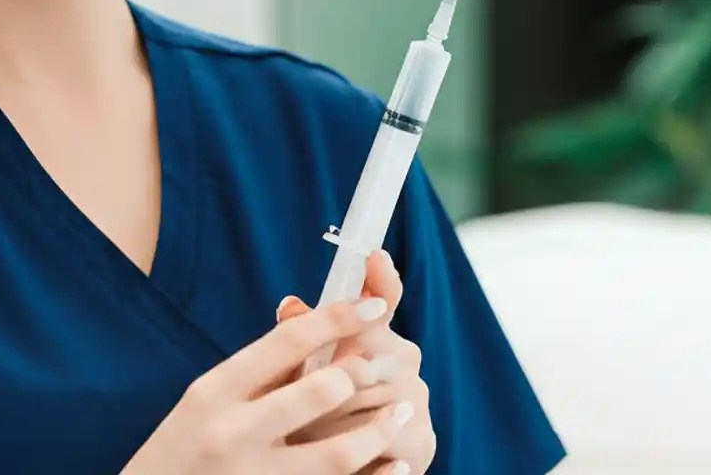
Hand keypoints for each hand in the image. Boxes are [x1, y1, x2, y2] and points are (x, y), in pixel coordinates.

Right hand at [121, 298, 418, 474]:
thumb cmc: (182, 449)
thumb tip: (305, 317)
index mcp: (215, 392)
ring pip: (339, 452)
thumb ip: (257, 369)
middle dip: (359, 373)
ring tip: (402, 410)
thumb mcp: (206, 401)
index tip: (374, 307)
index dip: (337, 319)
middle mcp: (233, 433)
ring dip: (380, 428)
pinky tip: (399, 463)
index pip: (286, 343)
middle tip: (378, 367)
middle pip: (319, 390)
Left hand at [276, 251, 436, 473]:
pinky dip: (353, 447)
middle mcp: (404, 361)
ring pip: (366, 398)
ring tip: (307, 430)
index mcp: (377, 336)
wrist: (340, 464)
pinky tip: (342, 451)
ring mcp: (416, 400)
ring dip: (330, 417)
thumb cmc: (318, 410)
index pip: (383, 301)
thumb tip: (290, 305)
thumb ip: (299, 340)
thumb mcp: (302, 373)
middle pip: (363, 355)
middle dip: (327, 378)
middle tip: (298, 401)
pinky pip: (381, 437)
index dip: (381, 281)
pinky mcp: (420, 440)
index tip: (375, 257)